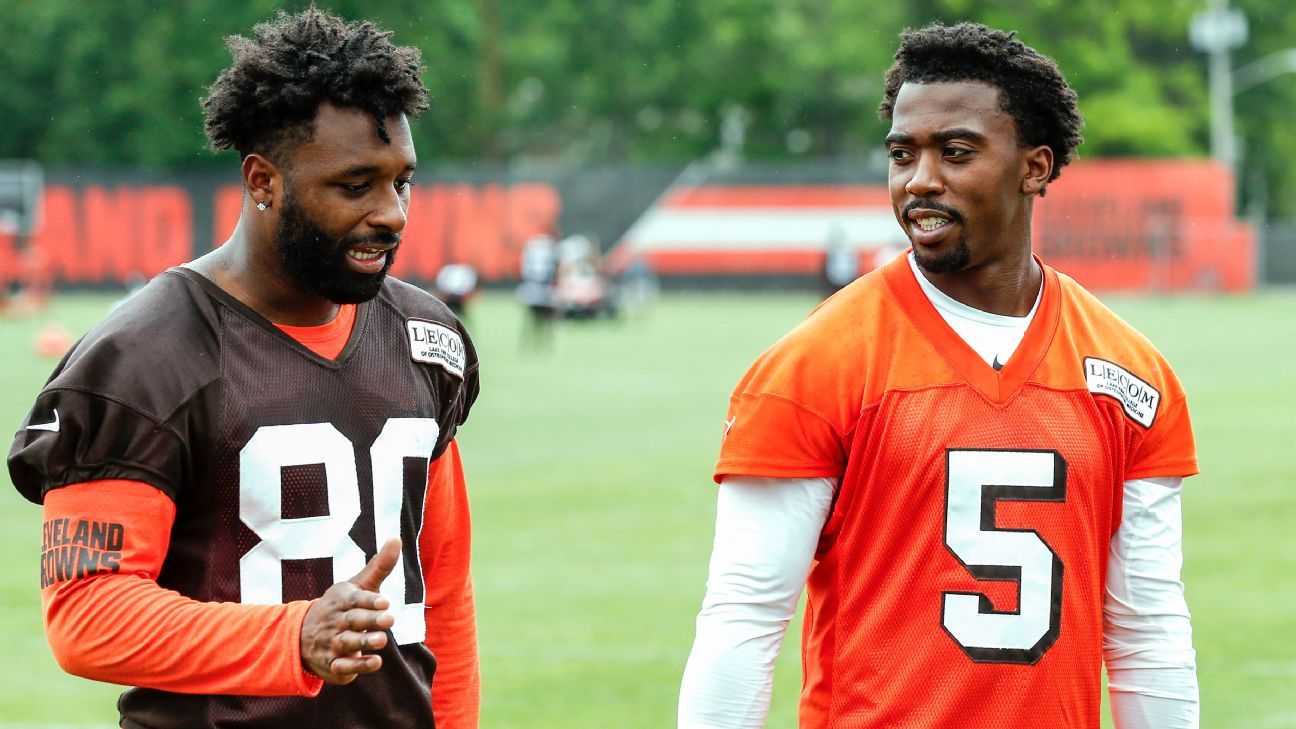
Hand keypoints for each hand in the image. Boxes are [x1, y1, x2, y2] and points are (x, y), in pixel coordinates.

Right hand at [300, 538, 400, 684]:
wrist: (302, 635)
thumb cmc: (341, 606)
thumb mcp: (357, 585)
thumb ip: (379, 566)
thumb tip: (396, 538)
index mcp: (342, 600)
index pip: (355, 599)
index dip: (369, 601)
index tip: (385, 603)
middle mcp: (335, 621)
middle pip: (353, 620)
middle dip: (370, 620)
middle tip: (389, 620)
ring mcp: (332, 643)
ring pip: (347, 643)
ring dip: (364, 643)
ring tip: (382, 640)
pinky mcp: (333, 664)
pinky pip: (343, 667)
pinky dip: (357, 666)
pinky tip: (376, 662)